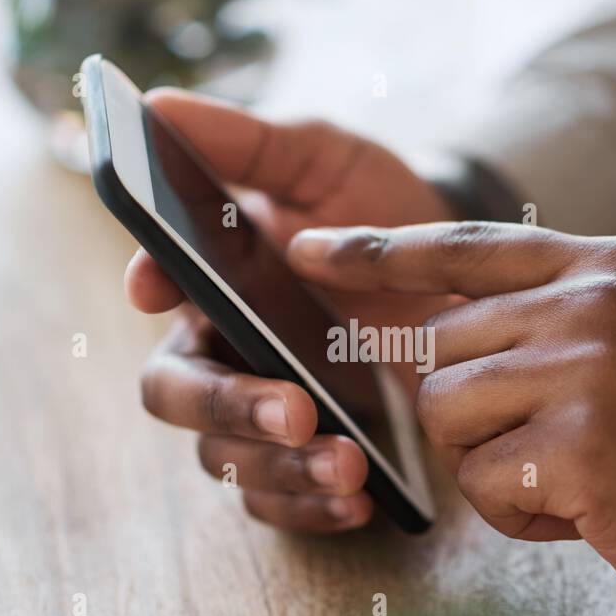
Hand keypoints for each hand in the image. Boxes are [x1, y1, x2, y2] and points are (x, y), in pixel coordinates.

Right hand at [125, 90, 457, 531]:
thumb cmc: (382, 208)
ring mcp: (263, 408)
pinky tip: (357, 501)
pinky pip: (277, 503)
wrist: (465, 273)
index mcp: (217, 278)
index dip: (150, 290)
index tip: (162, 284)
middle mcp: (227, 349)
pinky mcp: (304, 457)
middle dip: (227, 407)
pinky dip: (308, 508)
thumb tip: (159, 106)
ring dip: (278, 468)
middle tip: (295, 408)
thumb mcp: (329, 161)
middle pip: (176, 392)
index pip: (156, 291)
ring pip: (224, 458)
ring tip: (347, 463)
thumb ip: (252, 141)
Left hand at [287, 222, 615, 615]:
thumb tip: (419, 338)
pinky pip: (479, 481)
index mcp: (609, 263)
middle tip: (561, 450)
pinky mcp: (580, 440)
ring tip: (577, 477)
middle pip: (438, 350)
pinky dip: (518, 514)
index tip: (305, 249)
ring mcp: (590, 363)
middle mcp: (596, 296)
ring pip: (444, 415)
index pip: (465, 243)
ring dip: (493, 467)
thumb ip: (540, 323)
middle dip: (473, 419)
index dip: (376, 252)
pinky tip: (590, 510)